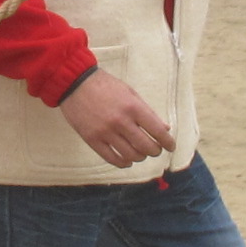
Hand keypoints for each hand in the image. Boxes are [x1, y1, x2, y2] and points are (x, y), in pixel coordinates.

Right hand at [59, 70, 175, 168]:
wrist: (75, 83)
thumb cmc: (105, 86)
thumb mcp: (130, 93)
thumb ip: (147, 111)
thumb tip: (165, 128)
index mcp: (133, 107)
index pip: (157, 131)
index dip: (168, 142)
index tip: (170, 147)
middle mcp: (121, 121)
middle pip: (146, 147)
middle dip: (155, 151)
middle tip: (155, 150)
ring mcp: (105, 132)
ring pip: (130, 155)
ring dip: (140, 157)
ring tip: (140, 154)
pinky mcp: (92, 139)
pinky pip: (111, 158)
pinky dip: (123, 163)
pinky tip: (127, 160)